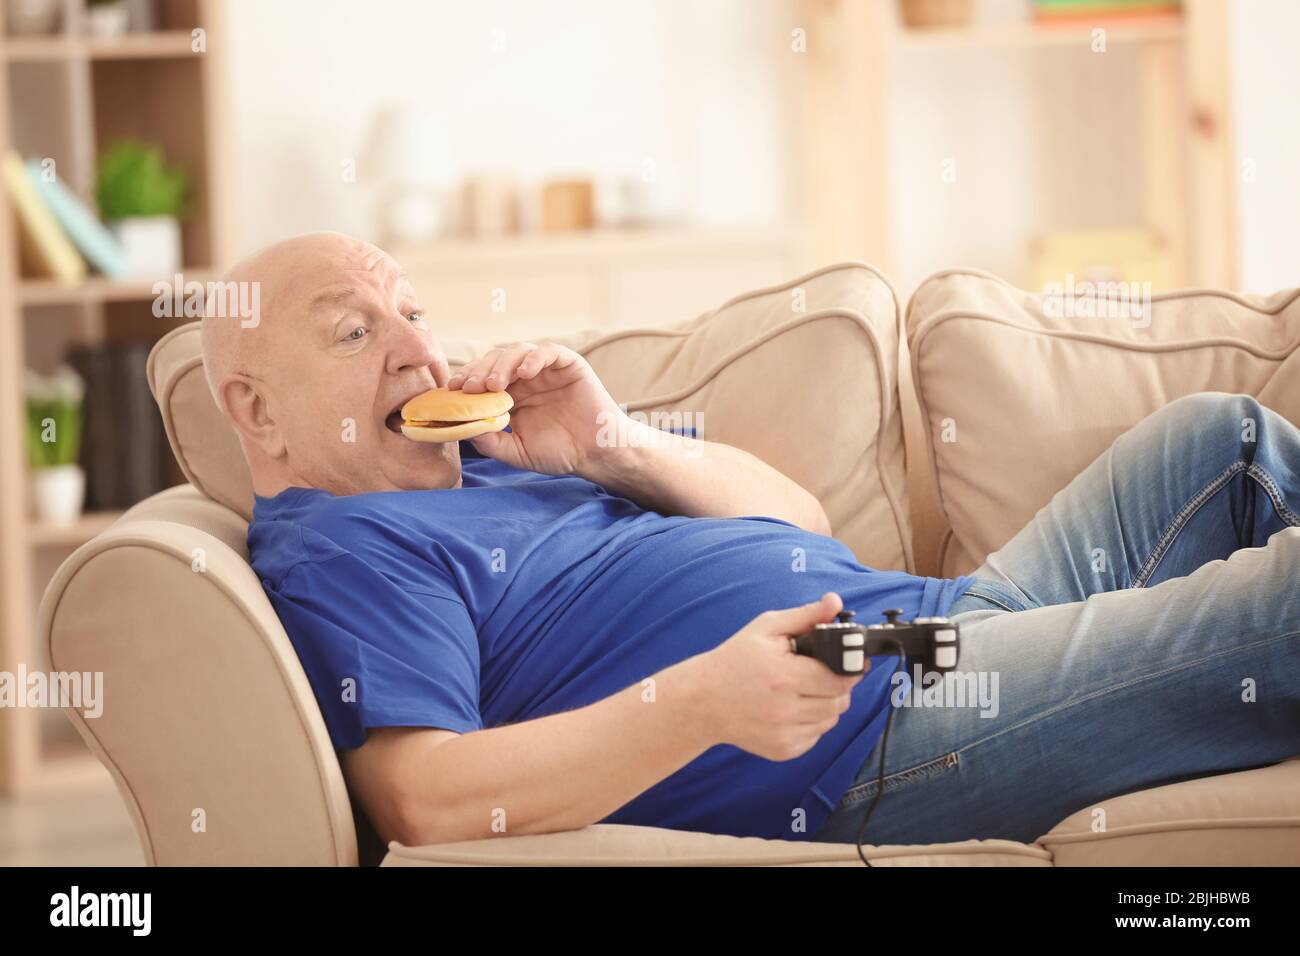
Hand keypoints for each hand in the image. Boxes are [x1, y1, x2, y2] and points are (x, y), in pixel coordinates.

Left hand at [445, 342, 628, 475]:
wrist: (596, 453)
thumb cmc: (560, 452)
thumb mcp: (517, 451)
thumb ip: (490, 441)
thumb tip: (462, 427)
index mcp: (512, 394)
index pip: (483, 377)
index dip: (467, 379)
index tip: (452, 390)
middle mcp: (527, 378)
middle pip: (495, 361)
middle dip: (479, 371)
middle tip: (470, 387)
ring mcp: (547, 369)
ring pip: (517, 352)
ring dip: (501, 365)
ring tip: (495, 384)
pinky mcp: (568, 364)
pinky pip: (548, 351)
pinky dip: (534, 358)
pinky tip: (524, 373)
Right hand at [689, 592, 864, 761]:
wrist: (702, 700)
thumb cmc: (734, 660)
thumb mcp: (766, 628)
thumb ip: (805, 615)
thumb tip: (835, 601)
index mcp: (785, 677)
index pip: (840, 680)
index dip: (849, 670)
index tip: (850, 663)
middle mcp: (786, 710)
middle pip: (840, 702)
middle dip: (838, 686)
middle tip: (822, 674)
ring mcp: (785, 735)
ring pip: (830, 721)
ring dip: (827, 705)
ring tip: (806, 690)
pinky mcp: (783, 751)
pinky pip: (815, 737)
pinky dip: (812, 723)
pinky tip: (793, 709)